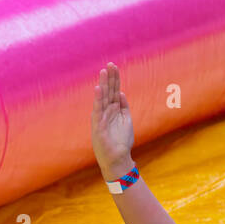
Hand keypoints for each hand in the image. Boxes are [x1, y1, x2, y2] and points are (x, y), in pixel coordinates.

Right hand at [91, 62, 134, 179]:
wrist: (117, 158)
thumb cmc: (121, 141)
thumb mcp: (126, 120)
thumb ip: (124, 107)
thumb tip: (122, 93)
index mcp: (113, 109)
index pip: (113, 91)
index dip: (114, 79)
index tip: (114, 66)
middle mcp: (106, 111)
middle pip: (108, 91)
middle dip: (109, 78)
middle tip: (110, 64)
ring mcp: (101, 118)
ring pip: (103, 98)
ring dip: (103, 85)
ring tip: (103, 72)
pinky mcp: (98, 126)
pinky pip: (98, 110)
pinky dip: (98, 99)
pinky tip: (98, 89)